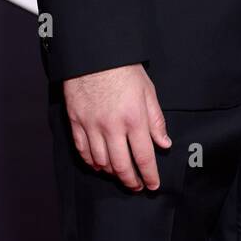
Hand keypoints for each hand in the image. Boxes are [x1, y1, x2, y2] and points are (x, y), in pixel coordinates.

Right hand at [63, 64, 171, 190]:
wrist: (94, 54)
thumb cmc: (123, 70)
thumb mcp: (147, 92)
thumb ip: (156, 121)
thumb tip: (164, 144)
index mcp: (134, 118)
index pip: (143, 157)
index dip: (149, 175)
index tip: (152, 185)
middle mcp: (112, 127)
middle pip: (121, 166)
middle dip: (131, 181)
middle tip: (137, 186)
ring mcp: (91, 126)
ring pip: (101, 162)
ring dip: (112, 173)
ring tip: (120, 175)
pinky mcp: (76, 122)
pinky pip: (83, 151)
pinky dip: (92, 162)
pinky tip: (99, 165)